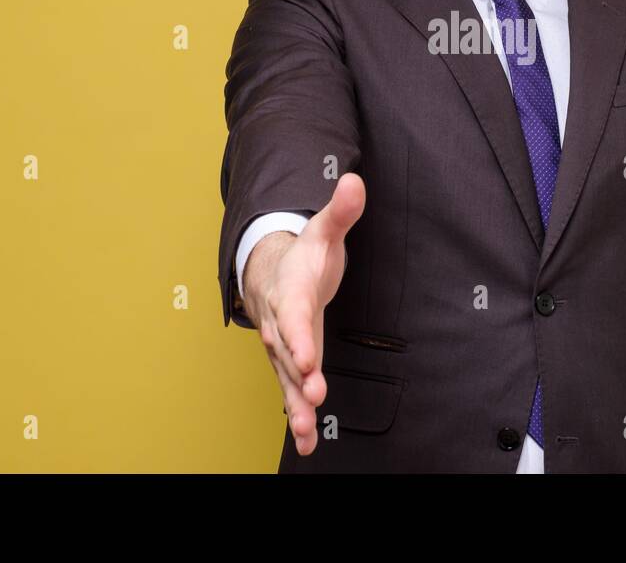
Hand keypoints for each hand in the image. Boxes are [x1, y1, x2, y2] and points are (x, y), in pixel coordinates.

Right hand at [241, 172, 365, 454]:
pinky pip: (290, 391)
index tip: (309, 360)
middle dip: (297, 377)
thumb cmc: (302, 253)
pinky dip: (296, 417)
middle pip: (286, 352)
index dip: (299, 338)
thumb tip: (355, 180)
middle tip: (311, 399)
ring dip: (294, 404)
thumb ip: (341, 211)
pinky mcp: (290, 363)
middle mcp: (281, 322)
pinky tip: (306, 444)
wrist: (271, 270)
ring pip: (285, 377)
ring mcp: (283, 345)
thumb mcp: (323, 229)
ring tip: (305, 431)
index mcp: (290, 290)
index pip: (294, 315)